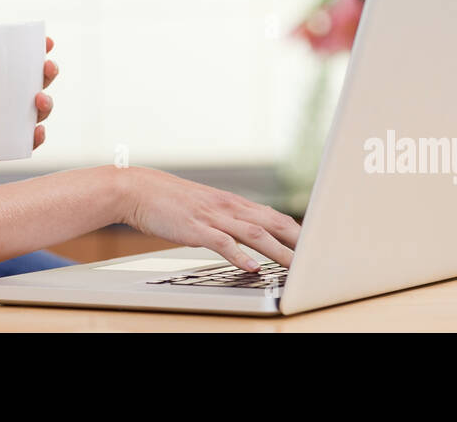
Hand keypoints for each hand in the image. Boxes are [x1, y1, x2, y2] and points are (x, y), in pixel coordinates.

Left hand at [0, 35, 58, 189]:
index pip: (12, 63)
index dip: (33, 52)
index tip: (46, 42)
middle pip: (32, 84)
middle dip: (47, 73)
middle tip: (47, 68)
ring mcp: (2, 126)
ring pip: (35, 112)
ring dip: (46, 104)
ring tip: (39, 100)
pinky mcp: (2, 148)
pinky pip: (26, 143)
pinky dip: (36, 137)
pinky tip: (37, 132)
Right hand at [119, 166, 300, 271]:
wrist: (138, 189)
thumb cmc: (170, 201)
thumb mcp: (205, 206)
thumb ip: (228, 217)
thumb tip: (249, 232)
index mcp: (232, 202)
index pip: (273, 216)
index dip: (296, 230)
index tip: (314, 244)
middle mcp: (228, 207)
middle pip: (272, 223)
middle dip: (298, 241)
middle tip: (318, 257)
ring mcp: (213, 217)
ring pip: (254, 233)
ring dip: (278, 251)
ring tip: (296, 267)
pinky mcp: (196, 228)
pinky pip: (222, 243)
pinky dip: (240, 255)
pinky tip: (253, 267)